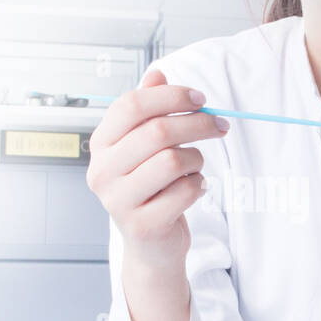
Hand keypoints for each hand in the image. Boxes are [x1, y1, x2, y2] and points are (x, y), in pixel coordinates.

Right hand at [86, 68, 229, 265]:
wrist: (150, 245)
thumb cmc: (150, 189)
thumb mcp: (144, 147)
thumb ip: (148, 111)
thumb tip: (157, 74)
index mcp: (100, 145)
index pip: (132, 105)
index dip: (171, 96)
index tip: (200, 99)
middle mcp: (102, 172)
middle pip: (156, 131)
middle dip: (196, 124)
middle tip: (220, 125)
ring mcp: (118, 201)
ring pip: (172, 161)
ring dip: (196, 160)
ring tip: (196, 167)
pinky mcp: (143, 225)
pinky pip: (184, 192)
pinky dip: (198, 186)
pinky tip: (193, 189)